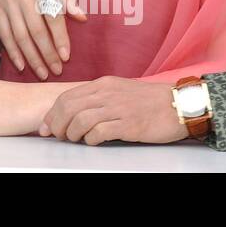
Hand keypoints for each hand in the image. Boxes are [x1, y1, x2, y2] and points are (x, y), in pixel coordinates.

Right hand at [0, 0, 86, 79]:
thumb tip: (82, 17)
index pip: (52, 15)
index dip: (60, 37)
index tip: (66, 56)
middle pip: (36, 31)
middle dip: (47, 54)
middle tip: (57, 70)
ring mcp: (8, 4)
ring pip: (20, 36)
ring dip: (31, 57)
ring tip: (42, 73)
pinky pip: (4, 34)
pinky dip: (12, 51)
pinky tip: (21, 65)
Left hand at [39, 77, 187, 144]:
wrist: (179, 104)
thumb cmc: (150, 101)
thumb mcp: (120, 91)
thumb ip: (99, 98)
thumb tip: (75, 112)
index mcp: (103, 84)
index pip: (68, 97)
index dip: (52, 113)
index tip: (46, 126)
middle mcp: (107, 93)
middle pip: (69, 108)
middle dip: (56, 124)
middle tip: (56, 136)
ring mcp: (118, 108)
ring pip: (81, 119)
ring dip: (72, 133)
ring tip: (74, 140)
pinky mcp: (129, 124)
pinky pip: (100, 131)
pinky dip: (90, 139)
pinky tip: (92, 142)